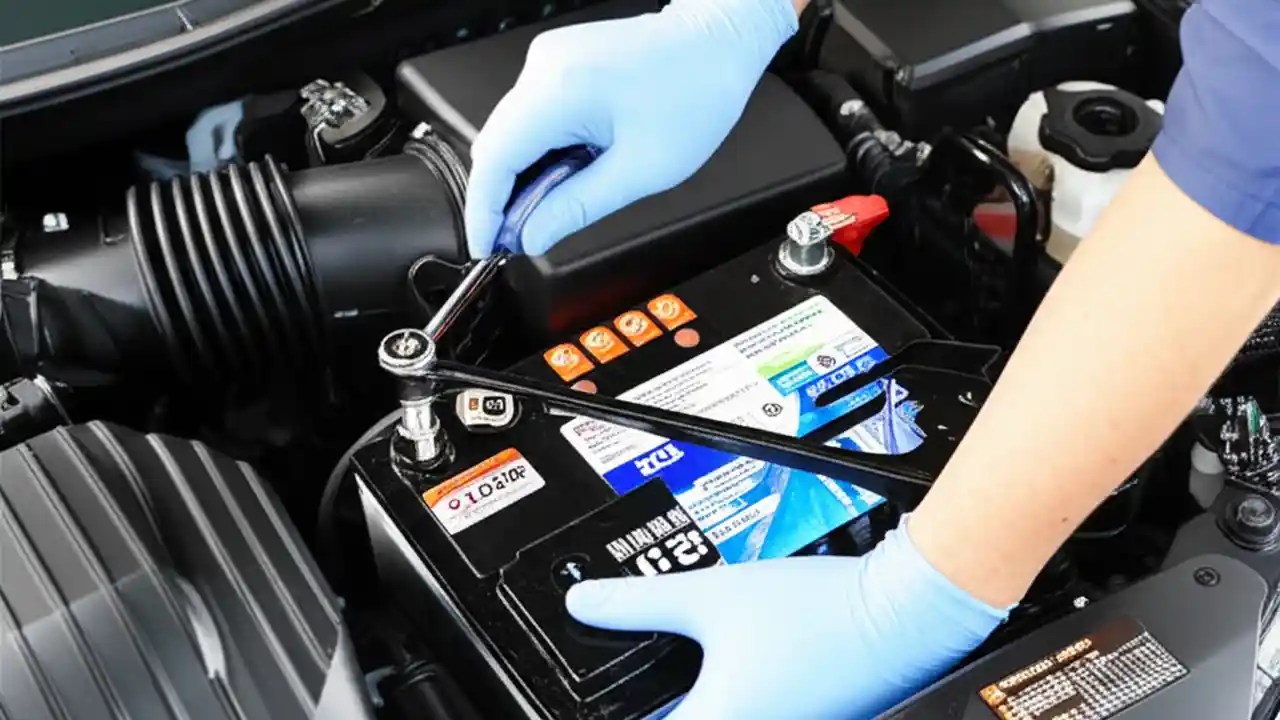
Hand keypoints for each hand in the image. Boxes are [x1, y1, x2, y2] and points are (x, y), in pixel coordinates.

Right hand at [464, 0, 798, 256]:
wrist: (718, 43)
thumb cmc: (695, 93)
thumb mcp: (640, 171)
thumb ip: (578, 207)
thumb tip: (534, 235)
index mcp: (559, 93)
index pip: (494, 161)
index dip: (484, 211)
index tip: (487, 244)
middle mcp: (543, 69)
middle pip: (494, 146)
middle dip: (502, 197)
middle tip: (521, 237)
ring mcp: (548, 61)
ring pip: (511, 131)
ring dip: (525, 173)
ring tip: (556, 203)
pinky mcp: (558, 62)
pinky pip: (531, 113)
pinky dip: (540, 148)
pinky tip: (568, 167)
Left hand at [566, 519, 1007, 719]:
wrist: (903, 615)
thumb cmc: (820, 611)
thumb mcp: (710, 595)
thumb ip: (637, 604)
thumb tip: (584, 603)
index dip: (612, 716)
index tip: (591, 704)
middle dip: (660, 704)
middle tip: (644, 685)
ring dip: (694, 702)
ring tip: (685, 677)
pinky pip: (753, 718)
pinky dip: (727, 702)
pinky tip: (727, 676)